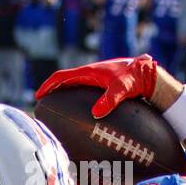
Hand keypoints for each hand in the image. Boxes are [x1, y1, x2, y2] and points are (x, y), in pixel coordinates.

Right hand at [34, 54, 158, 117]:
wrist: (146, 73)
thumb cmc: (134, 78)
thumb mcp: (121, 89)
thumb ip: (109, 100)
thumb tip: (95, 113)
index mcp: (88, 71)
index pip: (61, 77)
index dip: (48, 85)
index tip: (39, 95)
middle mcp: (89, 73)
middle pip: (63, 81)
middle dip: (51, 90)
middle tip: (41, 103)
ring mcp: (94, 78)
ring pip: (72, 84)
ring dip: (61, 92)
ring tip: (53, 106)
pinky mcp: (100, 84)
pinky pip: (81, 89)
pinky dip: (73, 95)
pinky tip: (75, 108)